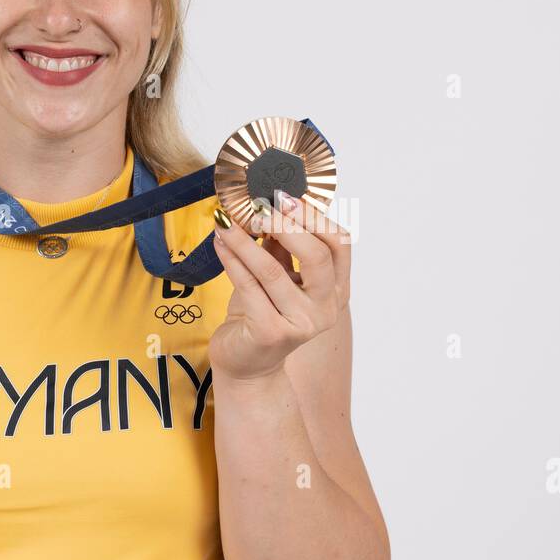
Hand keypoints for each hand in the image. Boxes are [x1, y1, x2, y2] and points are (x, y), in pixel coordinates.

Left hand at [208, 189, 351, 381]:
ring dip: (245, 240)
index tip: (284, 196)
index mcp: (336, 288)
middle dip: (286, 225)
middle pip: (317, 256)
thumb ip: (282, 245)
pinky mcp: (271, 333)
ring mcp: (301, 323)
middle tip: (258, 206)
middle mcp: (326, 308)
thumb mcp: (280, 275)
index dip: (314, 217)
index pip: (340, 244)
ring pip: (273, 270)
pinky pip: (248, 286)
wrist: (248, 364)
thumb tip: (267, 202)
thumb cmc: (264, 313)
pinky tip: (220, 243)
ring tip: (225, 220)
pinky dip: (232, 259)